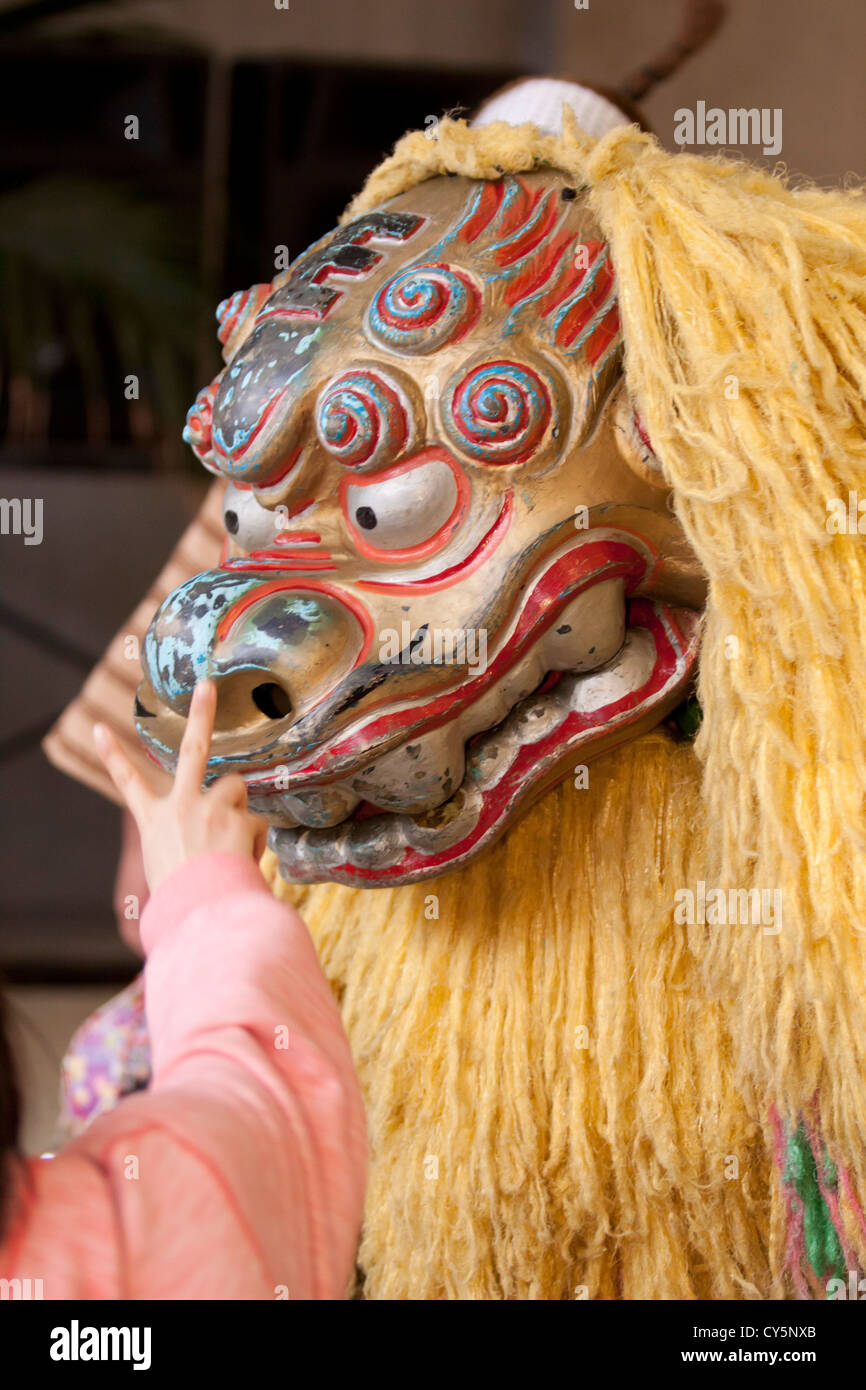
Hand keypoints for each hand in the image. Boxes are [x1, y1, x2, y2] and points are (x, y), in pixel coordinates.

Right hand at [93, 681, 267, 892]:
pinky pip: (254, 823)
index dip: (112, 755)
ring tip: (230, 842)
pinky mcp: (238, 816)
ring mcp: (210, 806)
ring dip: (237, 807)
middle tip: (207, 686)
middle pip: (193, 749)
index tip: (100, 730)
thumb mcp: (166, 865)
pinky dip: (252, 841)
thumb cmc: (183, 898)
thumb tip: (210, 841)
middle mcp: (180, 805)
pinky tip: (242, 862)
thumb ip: (184, 840)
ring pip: (235, 788)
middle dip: (201, 714)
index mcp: (153, 820)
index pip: (127, 782)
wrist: (201, 910)